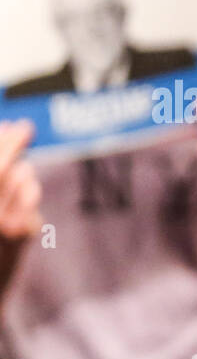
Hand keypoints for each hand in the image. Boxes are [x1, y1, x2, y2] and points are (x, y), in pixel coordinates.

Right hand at [0, 120, 41, 245]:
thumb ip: (0, 161)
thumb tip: (7, 127)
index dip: (5, 142)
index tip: (17, 125)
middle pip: (1, 169)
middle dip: (15, 144)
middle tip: (25, 127)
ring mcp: (3, 225)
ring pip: (21, 179)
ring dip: (21, 169)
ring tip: (16, 175)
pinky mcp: (22, 233)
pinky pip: (31, 195)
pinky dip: (28, 187)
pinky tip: (23, 193)